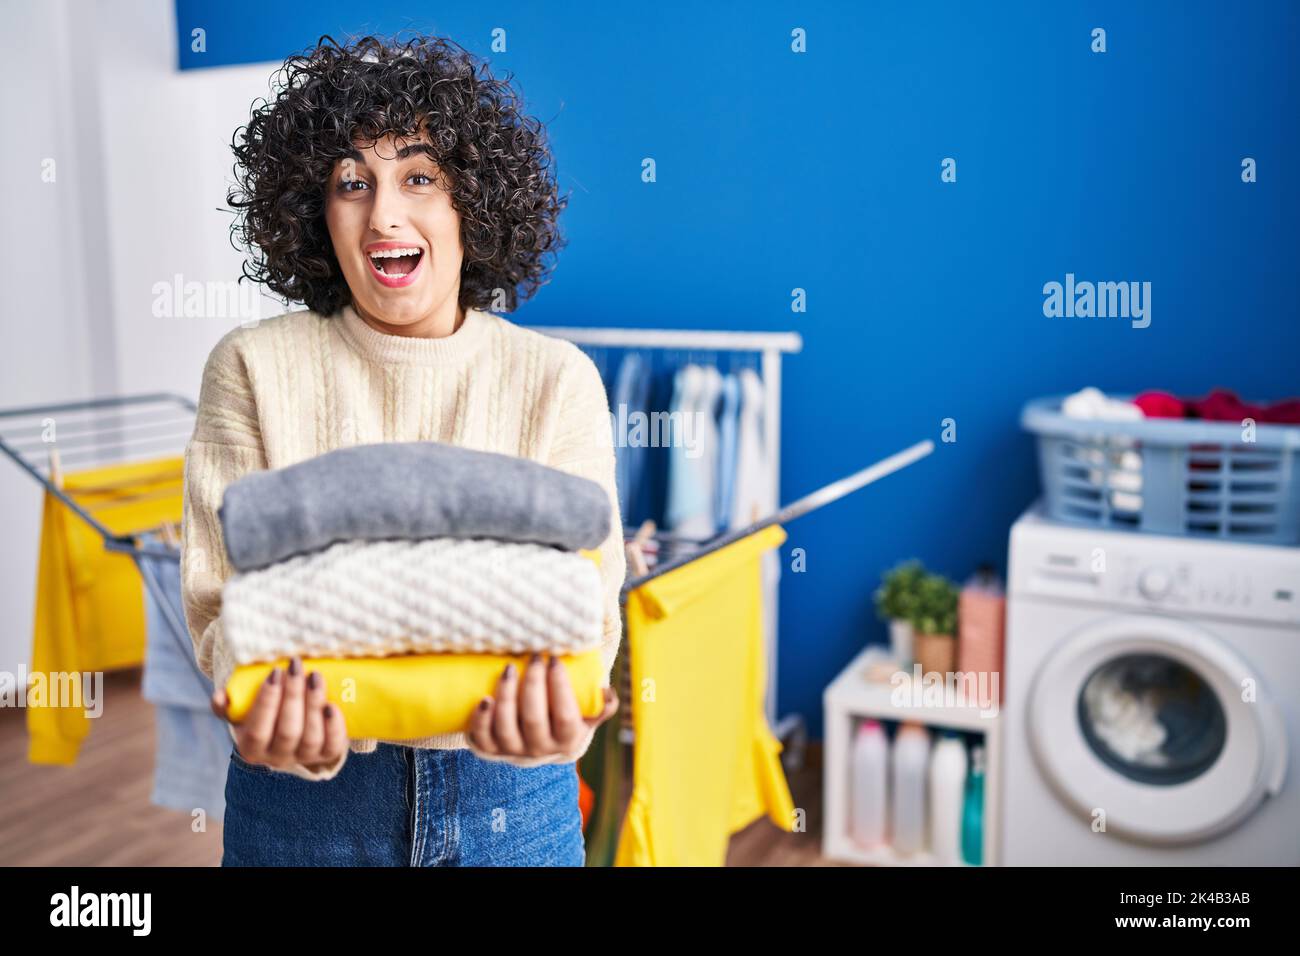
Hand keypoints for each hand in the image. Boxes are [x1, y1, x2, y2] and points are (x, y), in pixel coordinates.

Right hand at [209, 655, 348, 773]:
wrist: (288, 733)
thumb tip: (220, 697)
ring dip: (314, 704)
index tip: (275, 672)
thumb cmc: (262, 715)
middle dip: (293, 696)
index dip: (267, 702)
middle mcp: (277, 758)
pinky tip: (332, 705)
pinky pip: (333, 747)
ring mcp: (303, 758)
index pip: (257, 730)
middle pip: (287, 732)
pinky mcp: (326, 755)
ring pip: (310, 738)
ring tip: (315, 677)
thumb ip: (226, 704)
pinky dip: (334, 726)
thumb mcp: (240, 712)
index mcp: (251, 748)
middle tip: (297, 667)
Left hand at [467, 653, 617, 762]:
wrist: (540, 744)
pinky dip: (481, 719)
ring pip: (506, 728)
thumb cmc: (565, 719)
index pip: (565, 716)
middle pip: (534, 719)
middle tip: (534, 656)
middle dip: (533, 684)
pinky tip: (484, 699)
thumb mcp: (587, 715)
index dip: (560, 687)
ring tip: (509, 669)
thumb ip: (602, 704)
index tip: (555, 660)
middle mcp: (540, 750)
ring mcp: (513, 751)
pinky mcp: (490, 750)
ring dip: (506, 696)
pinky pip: (482, 739)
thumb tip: (606, 689)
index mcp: (567, 740)